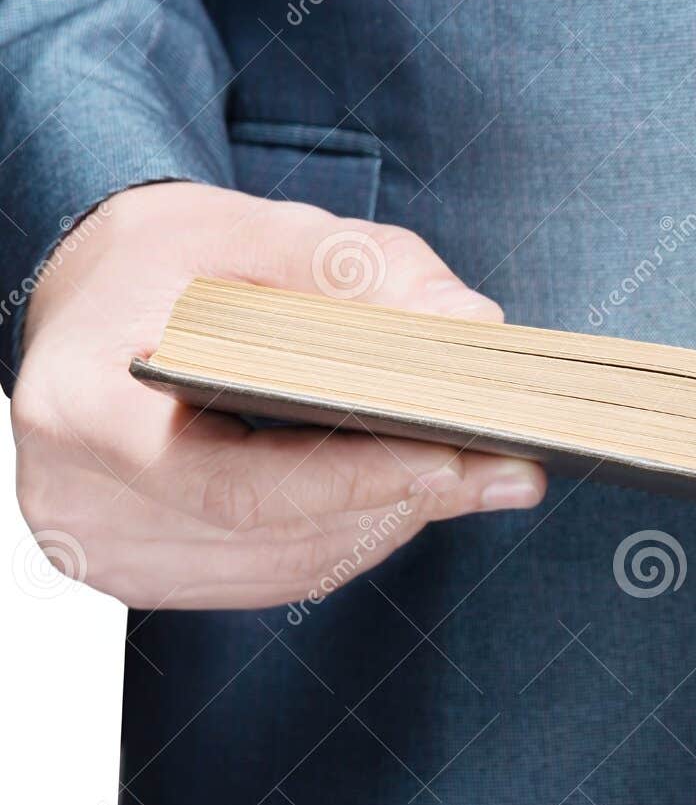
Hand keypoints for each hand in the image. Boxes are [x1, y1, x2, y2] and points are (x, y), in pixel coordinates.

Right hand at [11, 182, 545, 608]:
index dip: (357, 479)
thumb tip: (473, 327)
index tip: (455, 456)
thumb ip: (362, 267)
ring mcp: (109, 551)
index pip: (240, 484)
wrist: (91, 299)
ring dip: (388, 522)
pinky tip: (406, 491)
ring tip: (474, 472)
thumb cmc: (167, 260)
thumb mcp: (256, 228)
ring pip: (288, 567)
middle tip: (506, 465)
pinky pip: (275, 575)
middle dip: (402, 497)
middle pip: (276, 534)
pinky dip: (350, 535)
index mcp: (81, 409)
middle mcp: (79, 501)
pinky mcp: (146, 571)